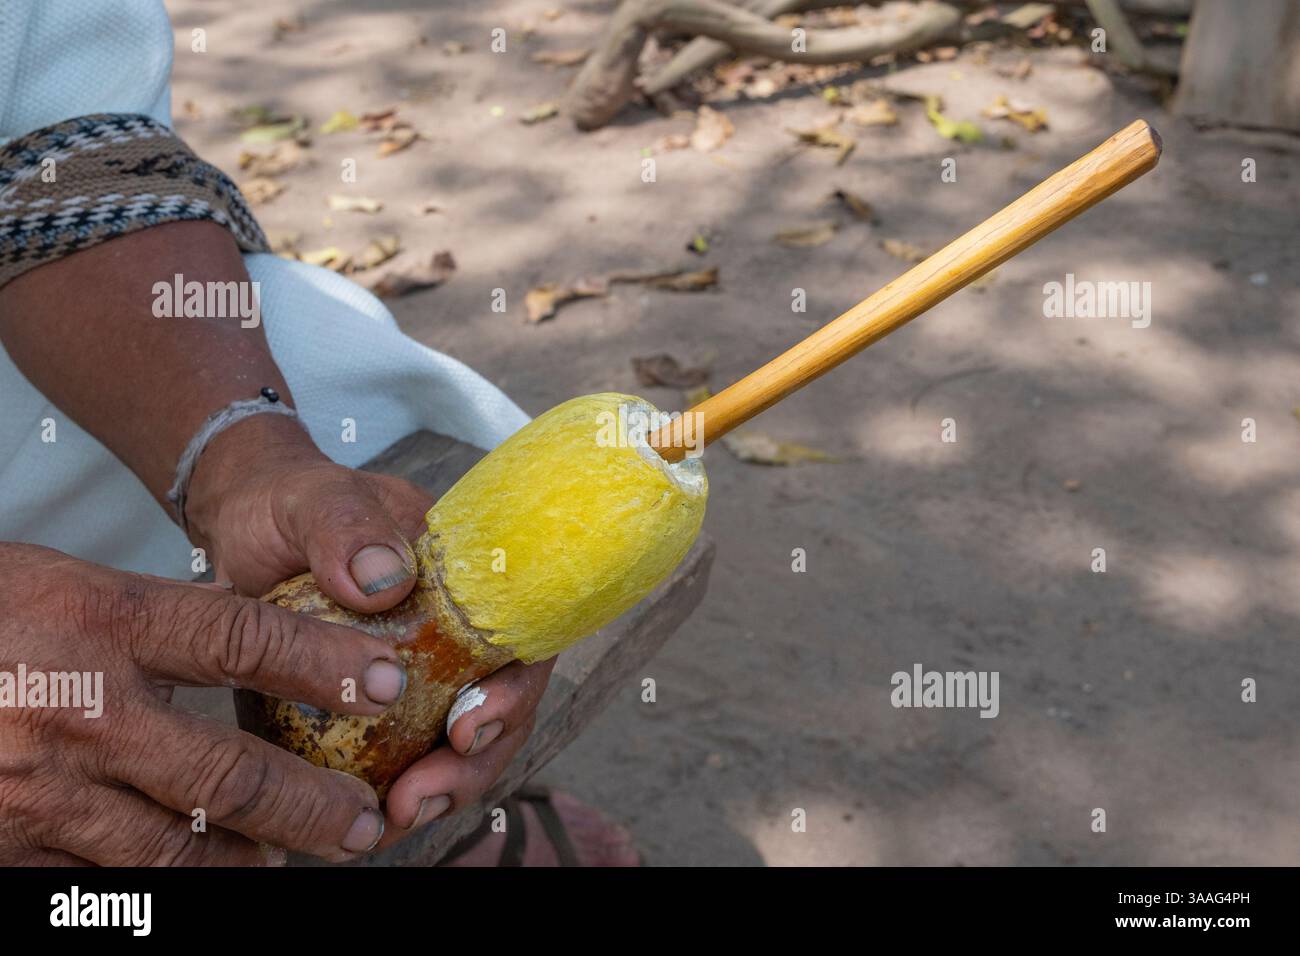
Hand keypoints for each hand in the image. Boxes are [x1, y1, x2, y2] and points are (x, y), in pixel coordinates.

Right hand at [0, 542, 405, 864]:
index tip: (388, 678)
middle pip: (228, 773)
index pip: (242, 640)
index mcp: (99, 621)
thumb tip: (262, 648)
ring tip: (294, 861)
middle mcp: (79, 711)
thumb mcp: (64, 583)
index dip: (325, 664)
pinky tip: (205, 880)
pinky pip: (104, 888)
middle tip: (362, 823)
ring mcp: (39, 791)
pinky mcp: (6, 848)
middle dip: (311, 806)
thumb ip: (156, 619)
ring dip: (248, 862)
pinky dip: (165, 890)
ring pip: (175, 851)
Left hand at [184, 416, 554, 844]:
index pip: (519, 641)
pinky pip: (402, 758)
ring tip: (395, 820)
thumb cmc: (287, 502)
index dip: (513, 694)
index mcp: (466, 578)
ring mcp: (420, 673)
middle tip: (422, 797)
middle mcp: (457, 631)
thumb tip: (389, 578)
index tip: (469, 726)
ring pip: (457, 744)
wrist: (240, 523)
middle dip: (474, 764)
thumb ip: (347, 525)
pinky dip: (393, 794)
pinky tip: (364, 822)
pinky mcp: (374, 707)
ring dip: (440, 789)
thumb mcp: (314, 499)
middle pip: (497, 707)